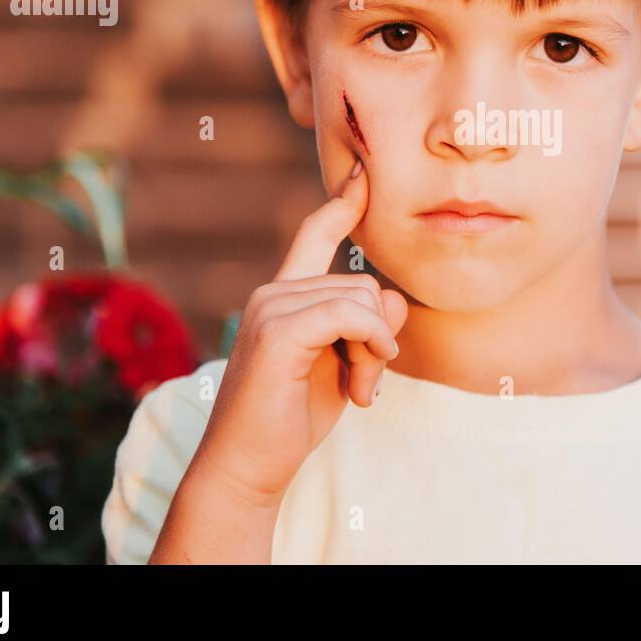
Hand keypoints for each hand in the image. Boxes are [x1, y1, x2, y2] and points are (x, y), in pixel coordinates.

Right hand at [190, 158, 406, 504]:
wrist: (247, 468)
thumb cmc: (291, 419)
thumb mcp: (344, 365)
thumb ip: (368, 326)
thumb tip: (393, 297)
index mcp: (284, 296)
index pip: (315, 234)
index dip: (343, 203)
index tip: (363, 172)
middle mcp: (273, 292)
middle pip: (363, 285)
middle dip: (379, 338)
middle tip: (367, 386)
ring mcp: (271, 308)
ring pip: (361, 300)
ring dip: (376, 352)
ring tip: (359, 392)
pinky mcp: (277, 331)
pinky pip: (350, 315)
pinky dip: (371, 344)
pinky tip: (363, 384)